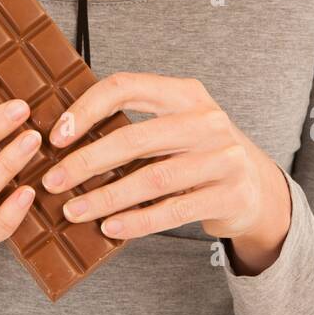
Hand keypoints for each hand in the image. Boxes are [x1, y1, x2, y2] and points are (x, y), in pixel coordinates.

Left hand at [40, 72, 291, 274]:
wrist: (260, 189)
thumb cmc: (200, 154)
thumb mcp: (177, 125)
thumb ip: (135, 123)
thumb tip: (65, 138)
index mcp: (186, 93)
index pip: (127, 86)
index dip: (87, 108)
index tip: (57, 135)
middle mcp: (208, 119)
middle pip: (135, 138)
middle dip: (86, 161)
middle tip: (53, 181)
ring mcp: (224, 157)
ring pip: (151, 178)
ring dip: (105, 197)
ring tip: (73, 211)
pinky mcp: (231, 194)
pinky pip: (173, 210)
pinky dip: (137, 221)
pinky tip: (110, 228)